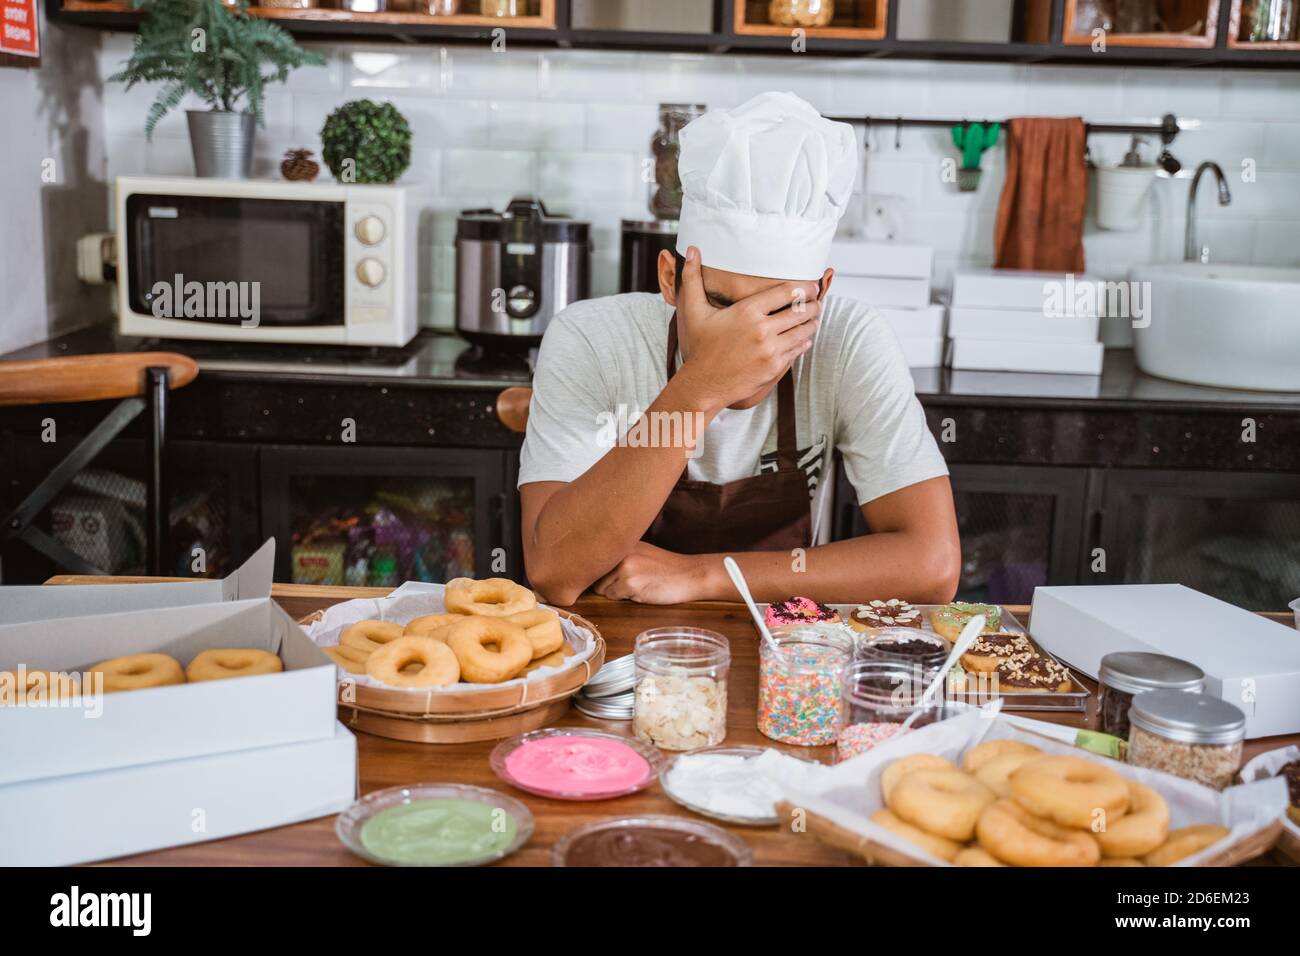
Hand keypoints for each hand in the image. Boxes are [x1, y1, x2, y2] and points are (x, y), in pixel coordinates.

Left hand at [592, 541, 713, 604]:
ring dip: (616, 592)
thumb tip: (592, 568)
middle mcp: (621, 552)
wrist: (690, 574)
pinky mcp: (630, 583)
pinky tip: (643, 591)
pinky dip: (625, 598)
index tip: (602, 575)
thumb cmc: (667, 567)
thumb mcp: (641, 552)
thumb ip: (619, 556)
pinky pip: (613, 597)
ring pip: (602, 588)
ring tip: (638, 585)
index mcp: (622, 542)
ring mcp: (625, 567)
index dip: (597, 572)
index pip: (594, 559)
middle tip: (632, 581)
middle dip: (608, 583)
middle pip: (595, 576)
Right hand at [673, 246, 820, 412]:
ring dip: (812, 323)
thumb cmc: (700, 347)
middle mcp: (762, 329)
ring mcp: (770, 350)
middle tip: (815, 302)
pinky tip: (804, 337)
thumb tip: (692, 248)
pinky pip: (798, 349)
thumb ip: (693, 278)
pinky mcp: (774, 367)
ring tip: (813, 318)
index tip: (810, 286)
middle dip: (813, 304)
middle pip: (801, 310)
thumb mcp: (694, 311)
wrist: (704, 384)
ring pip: (804, 331)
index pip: (788, 292)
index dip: (804, 287)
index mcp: (747, 311)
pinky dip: (804, 342)